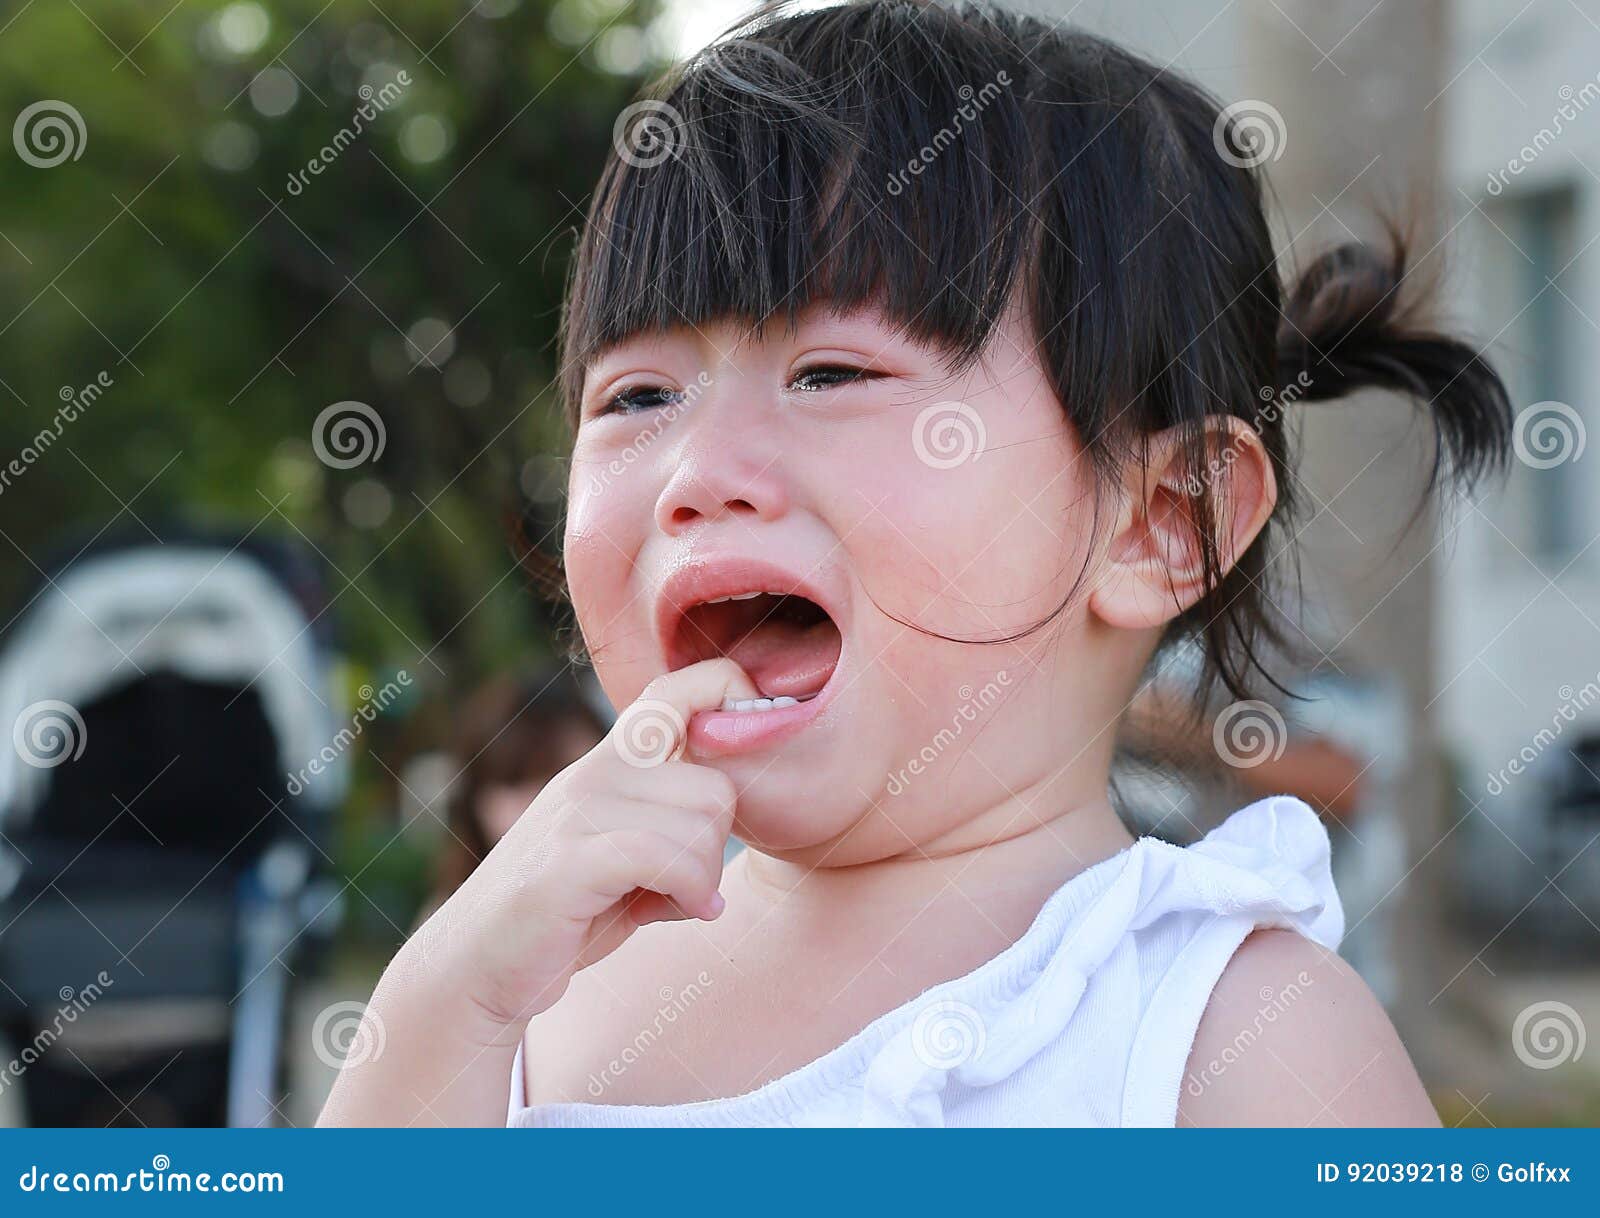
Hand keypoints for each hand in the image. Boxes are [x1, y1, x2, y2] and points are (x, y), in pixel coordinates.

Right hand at [411, 657, 757, 1029]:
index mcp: (609, 763)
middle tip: (688, 883)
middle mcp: (592, 772)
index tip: (748, 752)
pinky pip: (664, 856)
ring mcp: (576, 813)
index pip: (680, 690)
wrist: (473, 970)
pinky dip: (689, 891)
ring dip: (703, 879)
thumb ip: (675, 827)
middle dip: (720, 846)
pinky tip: (682, 912)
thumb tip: (735, 810)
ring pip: (701, 824)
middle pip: (717, 784)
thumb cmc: (564, 916)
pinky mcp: (567, 862)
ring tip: (672, 902)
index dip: (732, 696)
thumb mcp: (627, 857)